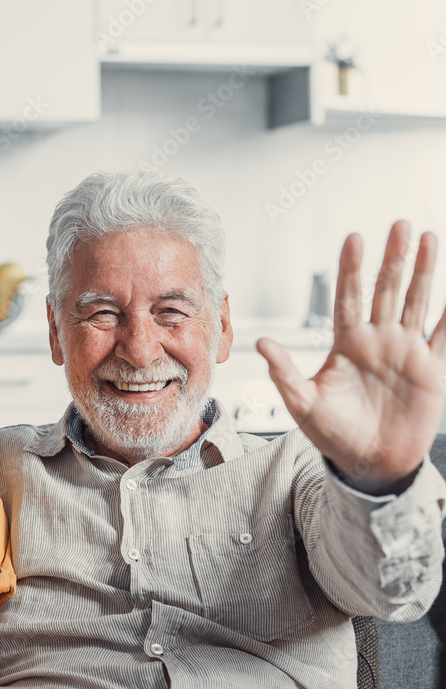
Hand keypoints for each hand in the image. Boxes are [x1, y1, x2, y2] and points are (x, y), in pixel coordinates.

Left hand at [257, 221, 445, 486]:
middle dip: (393, 258)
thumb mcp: (302, 404)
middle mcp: (377, 341)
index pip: (348, 297)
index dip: (350, 268)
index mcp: (346, 344)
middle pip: (386, 290)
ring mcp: (405, 353)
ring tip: (429, 238)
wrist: (367, 464)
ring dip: (423, 272)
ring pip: (416, 303)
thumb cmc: (332, 434)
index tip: (353, 237)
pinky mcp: (431, 371)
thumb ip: (284, 372)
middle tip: (399, 224)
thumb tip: (260, 343)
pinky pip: (445, 338)